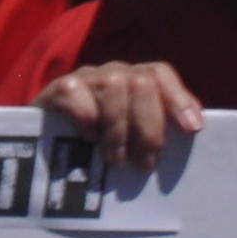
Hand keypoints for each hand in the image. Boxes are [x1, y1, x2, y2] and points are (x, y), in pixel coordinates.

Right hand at [38, 57, 203, 170]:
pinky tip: (88, 138)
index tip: (191, 130)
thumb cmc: (101, 147)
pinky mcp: (56, 89)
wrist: (45, 145)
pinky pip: (75, 91)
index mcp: (135, 81)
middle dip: (148, 126)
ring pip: (113, 86)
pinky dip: (86, 116)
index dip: (178, 98)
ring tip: (116, 160)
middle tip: (145, 164)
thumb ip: (157, 133)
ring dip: (118, 129)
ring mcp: (84, 78)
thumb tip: (190, 137)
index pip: (160, 74)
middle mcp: (113, 74)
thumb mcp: (134, 140)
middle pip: (141, 81)